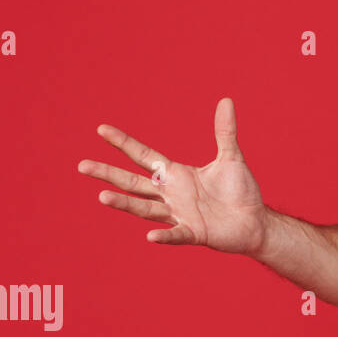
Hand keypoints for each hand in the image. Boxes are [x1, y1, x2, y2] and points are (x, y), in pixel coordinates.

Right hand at [78, 97, 267, 252]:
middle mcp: (171, 195)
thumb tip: (227, 100)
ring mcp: (180, 215)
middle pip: (134, 183)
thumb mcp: (231, 157)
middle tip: (82, 165)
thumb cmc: (240, 191)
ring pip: (145, 208)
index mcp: (176, 175)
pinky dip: (164, 236)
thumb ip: (225, 131)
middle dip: (109, 174)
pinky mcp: (194, 233)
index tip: (101, 129)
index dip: (123, 143)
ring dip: (125, 203)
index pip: (144, 156)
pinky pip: (176, 235)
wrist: (255, 221)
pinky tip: (150, 236)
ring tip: (102, 196)